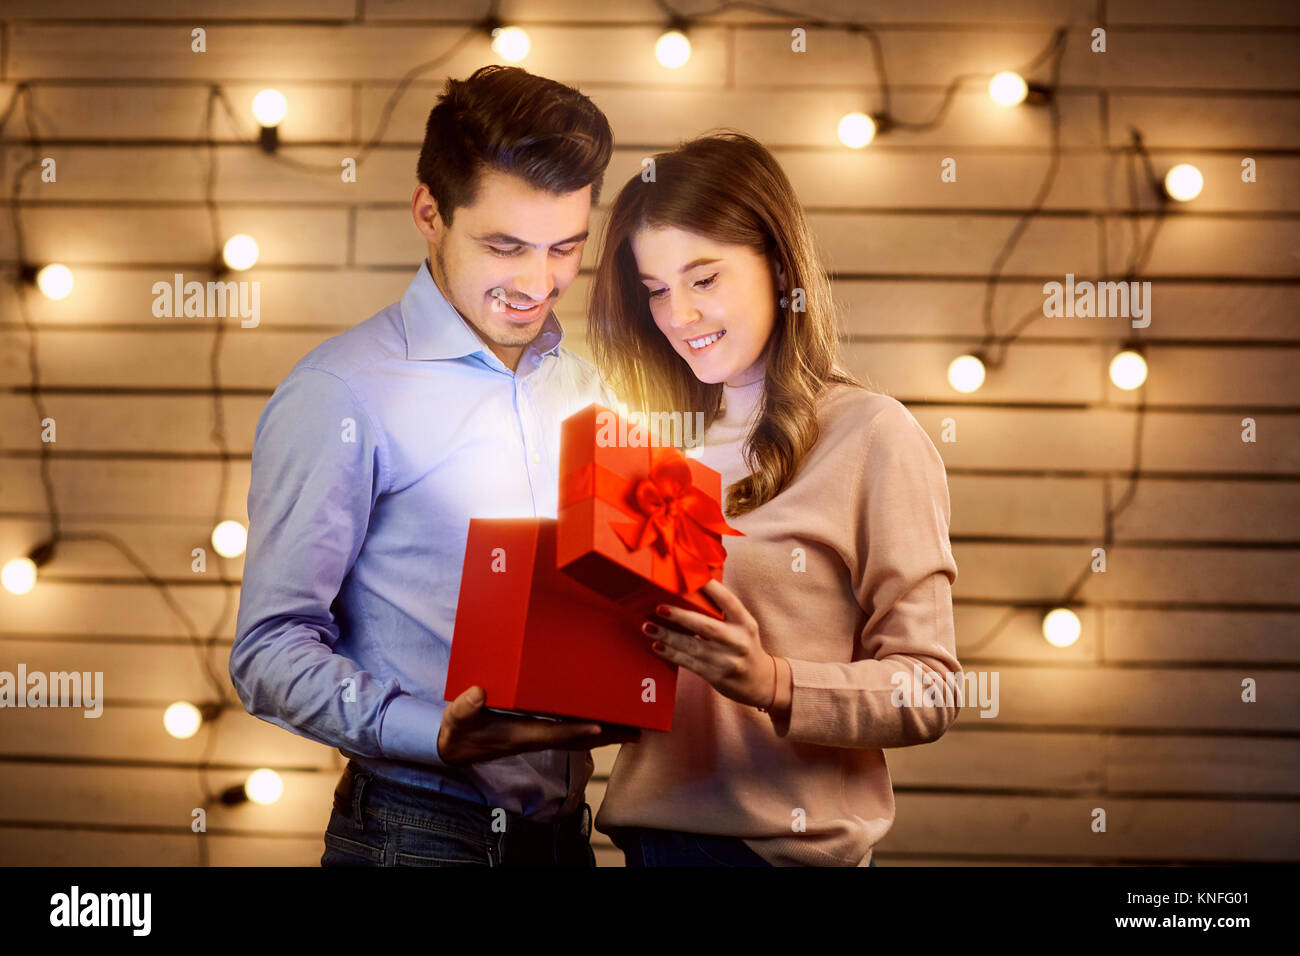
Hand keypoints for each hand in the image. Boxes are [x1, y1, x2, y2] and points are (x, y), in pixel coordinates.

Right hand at [438, 686, 641, 766]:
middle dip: (608, 736)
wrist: (456, 748)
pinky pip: (572, 733)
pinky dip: (593, 729)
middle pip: (579, 739)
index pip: (553, 733)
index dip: (576, 730)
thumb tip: (477, 694)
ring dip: (608, 735)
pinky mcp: (539, 733)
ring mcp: (540, 737)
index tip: (600, 727)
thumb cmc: (459, 730)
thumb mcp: (457, 717)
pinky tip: (608, 723)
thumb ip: (465, 707)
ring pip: (580, 738)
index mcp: (520, 734)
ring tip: (635, 729)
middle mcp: (536, 738)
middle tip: (638, 731)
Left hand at [642, 580, 776, 708]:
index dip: (711, 588)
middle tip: (660, 607)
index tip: (691, 575)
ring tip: (648, 626)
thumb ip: (722, 611)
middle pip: (707, 627)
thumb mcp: (742, 626)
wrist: (759, 681)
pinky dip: (671, 654)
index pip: (728, 601)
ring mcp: (727, 661)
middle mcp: (739, 641)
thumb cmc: (743, 645)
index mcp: (746, 623)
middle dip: (681, 617)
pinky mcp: (716, 676)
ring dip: (668, 636)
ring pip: (693, 646)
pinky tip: (657, 645)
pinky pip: (689, 663)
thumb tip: (689, 589)